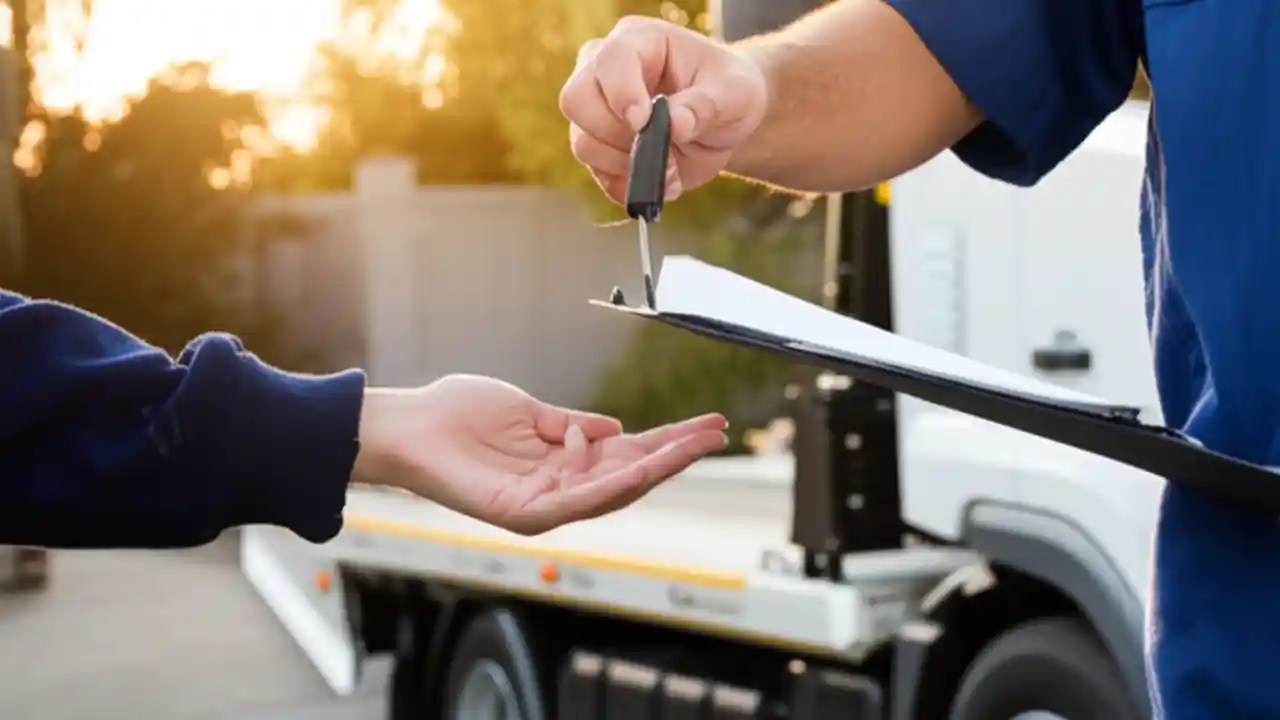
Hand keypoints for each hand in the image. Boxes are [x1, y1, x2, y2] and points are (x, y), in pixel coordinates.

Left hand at [353, 375, 727, 534]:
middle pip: (631, 475)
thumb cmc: (457, 415)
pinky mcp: (521, 514)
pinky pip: (576, 502)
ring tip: (693, 445)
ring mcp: (543, 505)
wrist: (408, 425)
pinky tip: (640, 464)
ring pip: (613, 491)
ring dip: (656, 467)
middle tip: (717, 434)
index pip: (628, 454)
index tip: (707, 424)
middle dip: (676, 454)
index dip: (668, 441)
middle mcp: (559, 489)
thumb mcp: (529, 412)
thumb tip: (616, 428)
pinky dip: (610, 484)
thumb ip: (571, 424)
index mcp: (564, 463)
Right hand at [559, 15, 768, 204]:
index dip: (621, 94)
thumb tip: (674, 124)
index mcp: (638, 40)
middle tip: (659, 147)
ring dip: (628, 166)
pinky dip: (629, 186)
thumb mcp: (736, 93)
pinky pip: (598, 173)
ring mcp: (598, 109)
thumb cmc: (729, 91)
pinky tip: (662, 182)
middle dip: (616, 134)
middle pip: (576, 100)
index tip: (645, 123)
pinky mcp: (602, 146)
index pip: (608, 61)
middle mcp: (605, 70)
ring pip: (583, 142)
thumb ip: (707, 106)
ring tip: (672, 169)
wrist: (726, 120)